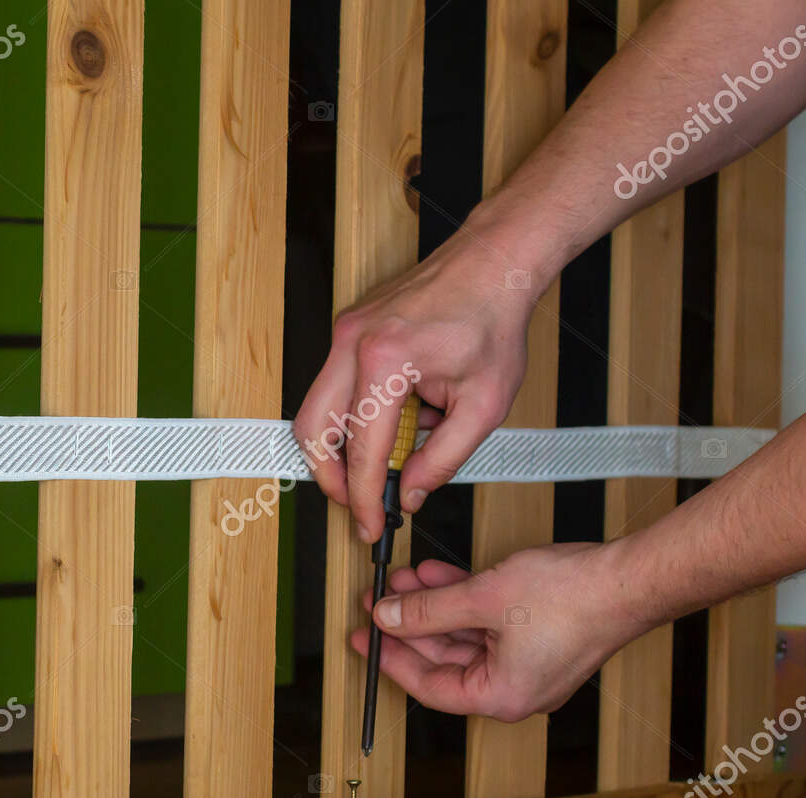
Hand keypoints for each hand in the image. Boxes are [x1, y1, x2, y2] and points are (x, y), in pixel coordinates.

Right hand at [294, 222, 539, 542]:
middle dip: (332, 476)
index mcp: (385, 360)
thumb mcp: (483, 405)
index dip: (363, 497)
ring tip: (387, 459)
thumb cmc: (493, 319)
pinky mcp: (348, 330)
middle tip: (360, 501)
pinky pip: (336, 387)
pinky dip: (358, 415)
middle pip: (312, 430)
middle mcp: (352, 343)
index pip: (362, 450)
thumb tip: (409, 493)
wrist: (493, 263)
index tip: (370, 524)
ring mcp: (344, 332)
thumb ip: (443, 458)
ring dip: (345, 446)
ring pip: (317, 409)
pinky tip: (399, 418)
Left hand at [352, 544, 649, 721]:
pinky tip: (438, 576)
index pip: (428, 687)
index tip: (365, 639)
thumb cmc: (573, 599)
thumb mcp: (482, 598)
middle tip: (377, 603)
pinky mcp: (540, 640)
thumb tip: (388, 619)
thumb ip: (427, 611)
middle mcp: (515, 689)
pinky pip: (489, 626)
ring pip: (465, 638)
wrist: (630, 579)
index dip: (390, 659)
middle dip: (409, 626)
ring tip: (403, 581)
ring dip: (434, 608)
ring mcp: (529, 665)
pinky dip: (464, 602)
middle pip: (444, 661)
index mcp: (500, 696)